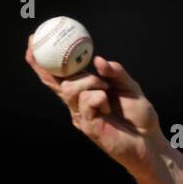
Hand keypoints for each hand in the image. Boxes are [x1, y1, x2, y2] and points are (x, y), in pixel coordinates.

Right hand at [25, 38, 164, 179]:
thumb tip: (98, 60)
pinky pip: (86, 102)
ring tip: (105, 87)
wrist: (150, 142)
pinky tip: (107, 103)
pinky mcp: (88, 127)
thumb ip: (115, 72)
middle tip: (64, 55)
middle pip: (59, 82)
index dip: (42, 62)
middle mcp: (79, 104)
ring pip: (71, 89)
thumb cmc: (139, 116)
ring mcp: (82, 116)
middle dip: (60, 65)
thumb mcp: (130, 87)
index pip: (58, 77)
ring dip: (90, 81)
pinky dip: (99, 97)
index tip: (33, 41)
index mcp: (85, 92)